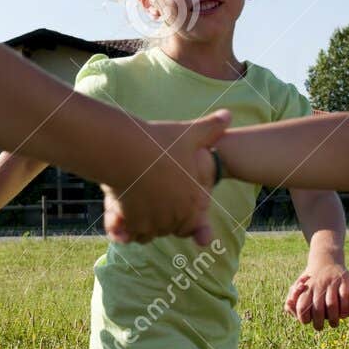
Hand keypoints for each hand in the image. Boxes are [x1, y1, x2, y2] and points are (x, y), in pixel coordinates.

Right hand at [102, 110, 229, 246]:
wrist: (125, 150)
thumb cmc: (157, 141)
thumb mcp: (187, 133)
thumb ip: (209, 129)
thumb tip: (228, 114)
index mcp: (193, 201)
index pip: (192, 224)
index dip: (182, 214)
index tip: (169, 199)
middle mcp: (176, 216)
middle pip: (168, 229)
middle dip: (161, 220)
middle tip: (150, 200)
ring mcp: (154, 222)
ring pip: (148, 233)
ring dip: (143, 224)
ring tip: (134, 204)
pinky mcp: (132, 223)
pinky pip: (130, 233)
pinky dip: (125, 228)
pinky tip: (120, 211)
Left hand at [287, 259, 348, 329]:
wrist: (326, 257)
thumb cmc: (311, 278)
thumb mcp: (299, 284)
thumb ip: (292, 296)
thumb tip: (287, 304)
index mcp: (306, 287)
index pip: (302, 307)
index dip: (304, 318)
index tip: (307, 322)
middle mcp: (318, 285)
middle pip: (318, 309)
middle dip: (319, 322)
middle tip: (320, 327)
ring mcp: (331, 282)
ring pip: (332, 304)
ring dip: (333, 318)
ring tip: (334, 324)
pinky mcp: (343, 279)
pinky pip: (344, 296)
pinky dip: (344, 308)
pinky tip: (344, 315)